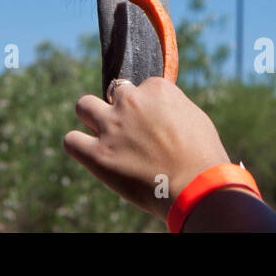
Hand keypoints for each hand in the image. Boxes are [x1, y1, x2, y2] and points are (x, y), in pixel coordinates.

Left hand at [63, 77, 230, 220]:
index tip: (154, 126)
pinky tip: (90, 154)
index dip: (147, 108)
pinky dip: (78, 146)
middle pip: (112, 93)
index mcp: (156, 89)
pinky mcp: (98, 154)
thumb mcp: (194, 117)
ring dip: (92, 119)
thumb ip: (171, 107)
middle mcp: (130, 102)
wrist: (196, 187)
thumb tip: (160, 110)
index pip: (141, 88)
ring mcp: (112, 126)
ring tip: (104, 136)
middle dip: (119, 109)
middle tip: (130, 132)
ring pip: (83, 106)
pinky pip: (71, 141)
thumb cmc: (203, 157)